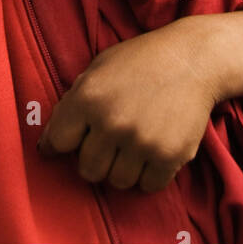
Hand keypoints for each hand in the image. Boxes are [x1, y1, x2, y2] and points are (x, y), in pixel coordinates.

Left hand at [37, 20, 219, 193]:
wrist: (193, 58)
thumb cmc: (141, 61)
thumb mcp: (98, 68)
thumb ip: (74, 102)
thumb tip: (49, 142)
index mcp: (88, 97)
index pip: (57, 141)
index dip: (60, 144)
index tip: (66, 146)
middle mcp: (112, 122)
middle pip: (88, 170)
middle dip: (96, 158)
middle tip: (109, 142)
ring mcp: (141, 142)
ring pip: (118, 182)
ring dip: (123, 168)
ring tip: (134, 143)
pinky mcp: (169, 156)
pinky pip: (148, 186)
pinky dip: (149, 173)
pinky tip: (153, 149)